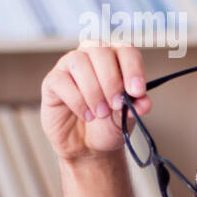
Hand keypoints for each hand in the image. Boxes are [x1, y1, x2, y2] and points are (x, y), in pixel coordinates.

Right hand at [41, 41, 152, 162]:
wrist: (86, 146)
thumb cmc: (107, 124)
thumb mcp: (126, 118)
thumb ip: (135, 107)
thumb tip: (144, 102)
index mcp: (115, 59)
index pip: (125, 51)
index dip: (133, 68)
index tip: (137, 91)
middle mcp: (91, 56)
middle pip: (101, 51)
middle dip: (111, 80)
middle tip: (116, 105)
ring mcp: (69, 66)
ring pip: (79, 63)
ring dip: (93, 91)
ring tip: (100, 113)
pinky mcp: (53, 81)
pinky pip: (62, 81)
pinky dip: (77, 100)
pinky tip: (86, 115)